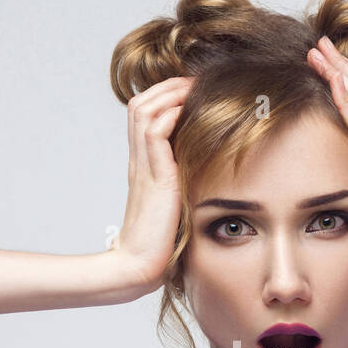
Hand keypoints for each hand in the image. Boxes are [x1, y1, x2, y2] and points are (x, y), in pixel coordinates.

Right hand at [115, 76, 192, 294]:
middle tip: (196, 81)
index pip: (145, 116)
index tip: (194, 91)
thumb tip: (208, 183)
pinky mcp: (154, 177)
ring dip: (170, 93)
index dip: (166, 97)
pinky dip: (170, 114)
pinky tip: (188, 112)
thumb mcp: (175, 209)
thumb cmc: (160, 246)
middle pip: (139, 104)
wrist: (140, 266)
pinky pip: (154, 131)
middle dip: (168, 86)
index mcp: (143, 167)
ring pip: (144, 109)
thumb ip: (183, 190)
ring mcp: (143, 167)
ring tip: (194, 87)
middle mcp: (139, 162)